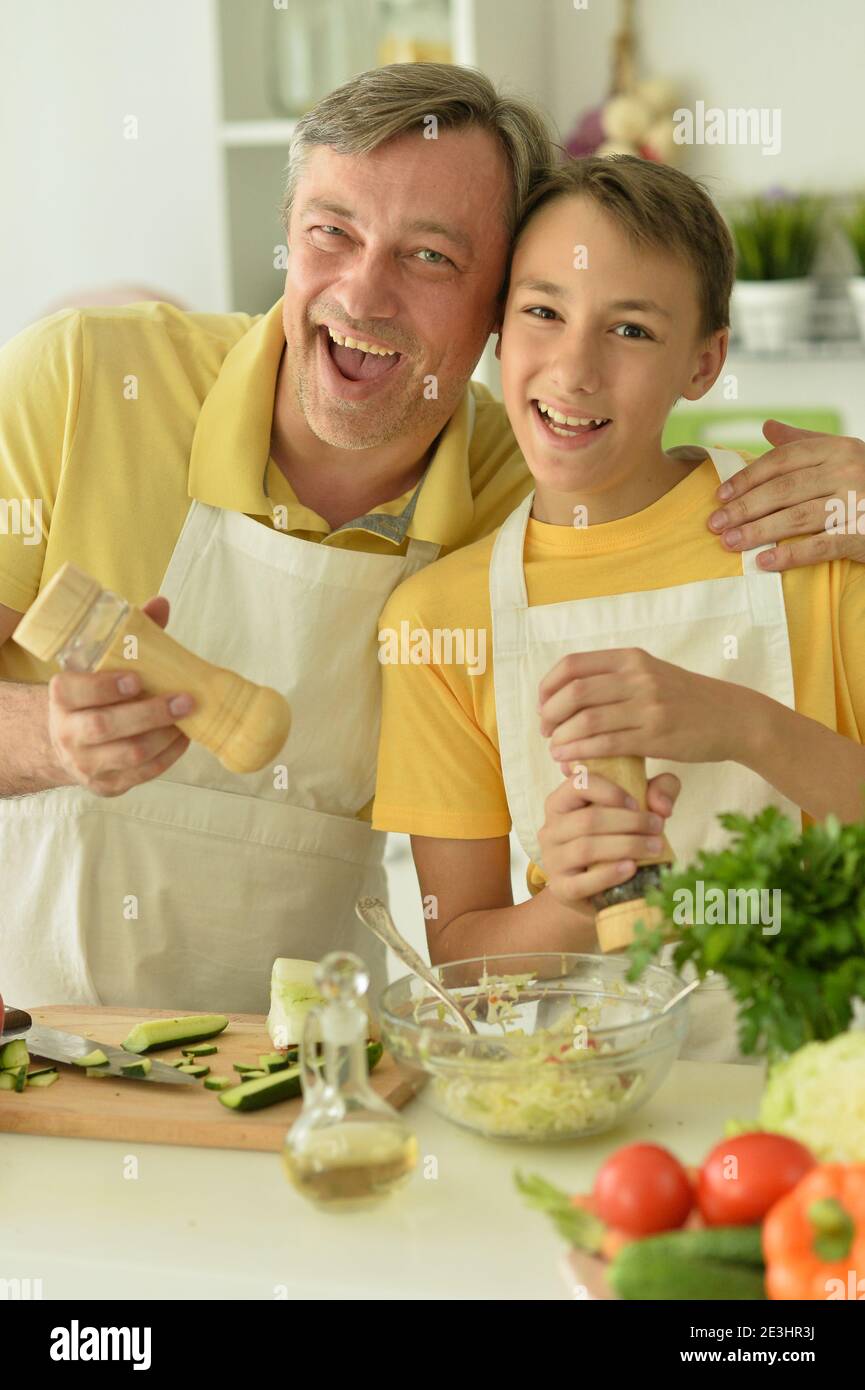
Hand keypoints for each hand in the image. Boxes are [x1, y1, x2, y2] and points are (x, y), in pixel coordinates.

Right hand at [47, 596, 194, 796]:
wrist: (71, 740)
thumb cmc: (95, 694)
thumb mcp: (101, 664)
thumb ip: (131, 635)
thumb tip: (161, 604)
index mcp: (61, 697)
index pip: (75, 691)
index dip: (105, 687)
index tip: (136, 679)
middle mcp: (67, 732)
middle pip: (106, 726)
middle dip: (150, 713)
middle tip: (185, 700)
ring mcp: (86, 763)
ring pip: (129, 754)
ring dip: (165, 736)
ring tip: (189, 718)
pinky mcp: (107, 785)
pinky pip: (141, 774)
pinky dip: (168, 756)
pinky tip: (182, 737)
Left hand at [538, 648, 744, 765]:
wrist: (733, 717)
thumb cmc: (686, 699)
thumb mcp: (651, 673)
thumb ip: (615, 677)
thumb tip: (569, 691)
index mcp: (631, 658)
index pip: (573, 665)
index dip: (549, 686)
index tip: (543, 705)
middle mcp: (638, 677)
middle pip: (574, 692)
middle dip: (551, 715)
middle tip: (546, 731)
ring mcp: (648, 706)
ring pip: (587, 720)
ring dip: (563, 738)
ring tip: (555, 749)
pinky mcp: (656, 735)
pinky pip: (607, 744)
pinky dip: (581, 753)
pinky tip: (570, 760)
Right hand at [538, 767, 680, 910]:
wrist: (600, 887)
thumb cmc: (618, 838)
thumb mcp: (638, 807)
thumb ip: (659, 790)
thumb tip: (662, 806)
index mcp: (561, 803)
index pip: (577, 785)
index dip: (610, 791)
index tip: (637, 803)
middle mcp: (550, 829)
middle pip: (588, 820)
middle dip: (629, 822)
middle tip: (658, 827)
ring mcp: (552, 860)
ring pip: (586, 848)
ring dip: (626, 846)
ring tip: (655, 848)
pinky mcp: (561, 889)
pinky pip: (582, 882)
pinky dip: (609, 875)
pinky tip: (632, 868)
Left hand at [705, 419, 864, 568]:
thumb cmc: (864, 480)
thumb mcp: (839, 454)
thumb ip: (802, 442)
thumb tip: (767, 426)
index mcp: (836, 448)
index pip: (782, 460)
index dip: (747, 478)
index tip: (720, 496)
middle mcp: (847, 470)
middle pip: (784, 489)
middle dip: (745, 508)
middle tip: (715, 524)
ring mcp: (857, 502)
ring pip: (798, 517)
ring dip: (759, 531)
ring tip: (730, 543)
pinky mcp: (864, 533)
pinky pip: (821, 546)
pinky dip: (791, 554)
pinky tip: (764, 561)